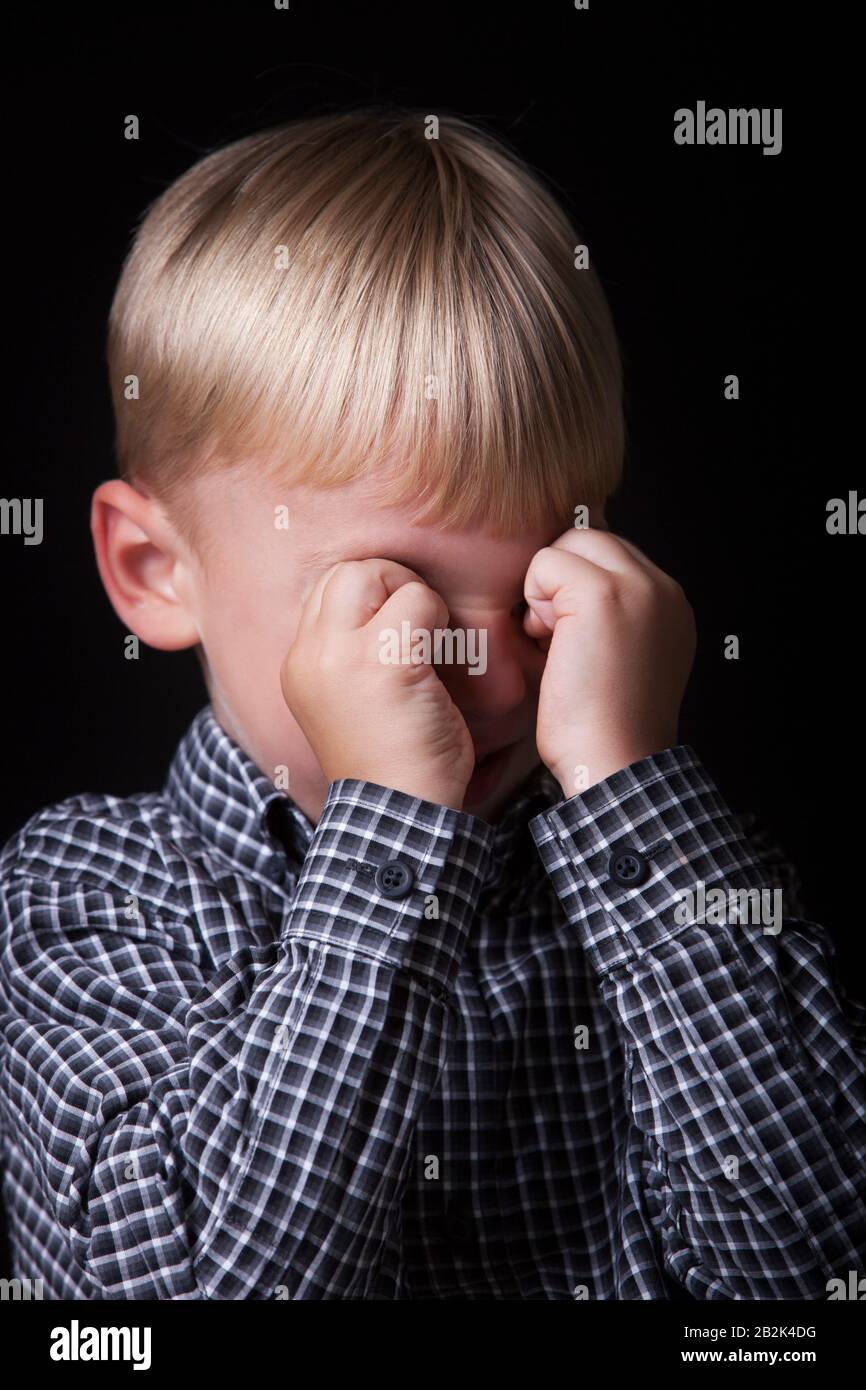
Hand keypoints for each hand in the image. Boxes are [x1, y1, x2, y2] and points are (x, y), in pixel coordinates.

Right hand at [280, 559, 474, 808]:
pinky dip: (440, 620)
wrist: (396, 814)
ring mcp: (341, 656)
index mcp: (298, 664)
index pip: (327, 588)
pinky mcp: (384, 663)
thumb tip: (388, 602)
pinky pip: (418, 602)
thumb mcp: (348, 701)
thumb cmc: (390, 762)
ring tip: (430, 643)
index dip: (371, 594)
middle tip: (419, 625)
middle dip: (391, 582)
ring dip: (416, 600)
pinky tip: (443, 658)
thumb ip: (350, 653)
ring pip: (377, 575)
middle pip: (346, 570)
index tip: (399, 630)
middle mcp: (309, 654)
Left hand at [523, 528, 695, 794]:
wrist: (614, 764)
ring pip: (569, 545)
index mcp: (670, 606)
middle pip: (589, 541)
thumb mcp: (622, 659)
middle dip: (560, 581)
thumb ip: (610, 617)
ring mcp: (637, 588)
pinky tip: (546, 643)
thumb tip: (562, 591)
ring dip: (547, 590)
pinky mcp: (603, 595)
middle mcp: (662, 589)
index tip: (568, 635)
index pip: (610, 555)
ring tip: (554, 642)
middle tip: (554, 637)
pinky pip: (546, 563)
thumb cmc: (605, 728)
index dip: (575, 586)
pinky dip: (534, 599)